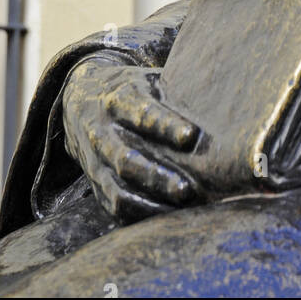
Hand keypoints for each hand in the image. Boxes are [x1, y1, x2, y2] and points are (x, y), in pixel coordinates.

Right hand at [62, 58, 202, 222]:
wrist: (78, 100)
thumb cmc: (129, 90)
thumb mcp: (146, 81)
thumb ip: (174, 92)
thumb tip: (222, 96)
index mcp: (118, 98)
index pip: (141, 112)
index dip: (165, 125)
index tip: (191, 136)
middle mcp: (101, 131)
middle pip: (126, 159)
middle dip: (157, 176)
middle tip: (188, 190)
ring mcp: (94, 160)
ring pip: (117, 188)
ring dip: (148, 202)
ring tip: (180, 209)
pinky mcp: (94, 182)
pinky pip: (112, 204)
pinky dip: (137, 215)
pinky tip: (164, 219)